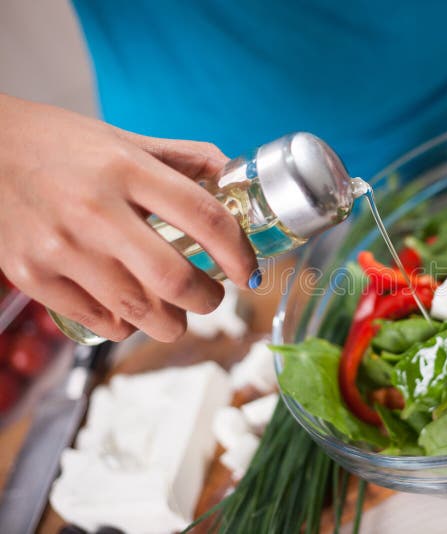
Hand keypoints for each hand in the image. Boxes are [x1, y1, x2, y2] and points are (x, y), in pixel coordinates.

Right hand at [0, 95, 257, 341]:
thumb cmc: (62, 145)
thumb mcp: (126, 139)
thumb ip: (184, 159)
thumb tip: (235, 178)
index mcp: (127, 169)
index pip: (204, 218)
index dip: (239, 253)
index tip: (249, 271)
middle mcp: (95, 209)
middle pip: (174, 279)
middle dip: (209, 299)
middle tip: (212, 297)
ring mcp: (61, 247)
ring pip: (139, 311)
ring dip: (172, 323)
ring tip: (177, 313)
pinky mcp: (32, 275)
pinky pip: (99, 321)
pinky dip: (126, 326)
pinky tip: (130, 312)